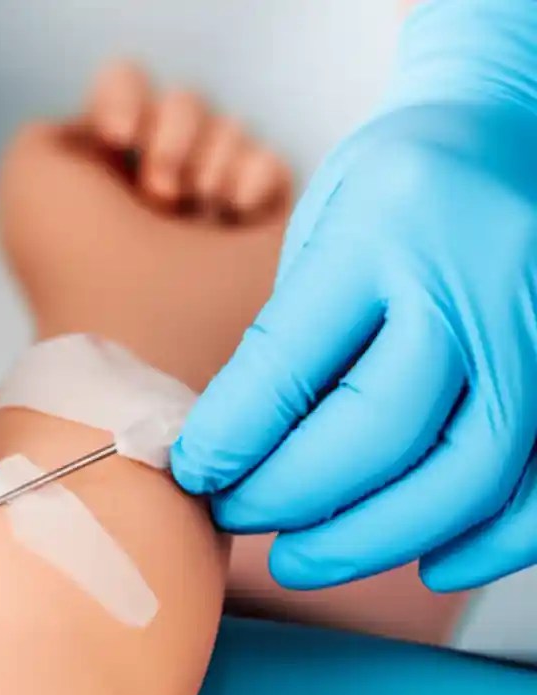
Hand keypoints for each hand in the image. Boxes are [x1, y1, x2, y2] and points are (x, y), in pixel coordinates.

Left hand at [171, 0, 536, 589]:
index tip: (192, 470)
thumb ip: (291, 336)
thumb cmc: (398, 185)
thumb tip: (232, 454)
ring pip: (471, 472)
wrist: (512, 130)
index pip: (293, 360)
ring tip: (300, 557)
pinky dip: (489, 539)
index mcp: (388, 225)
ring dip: (376, 536)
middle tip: (233, 516)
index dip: (233, 436)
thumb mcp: (324, 227)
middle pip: (384, 432)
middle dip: (293, 496)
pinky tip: (426, 562)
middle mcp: (478, 276)